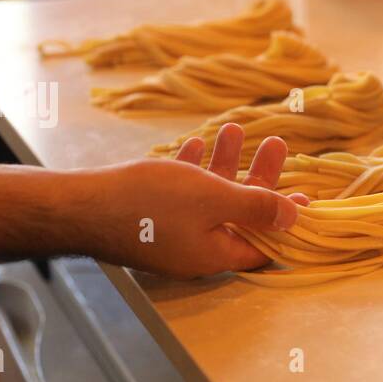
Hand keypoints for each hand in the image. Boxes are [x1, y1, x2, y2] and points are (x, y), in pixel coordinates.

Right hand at [85, 125, 306, 277]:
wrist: (78, 206)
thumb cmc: (148, 202)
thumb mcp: (213, 199)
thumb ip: (256, 207)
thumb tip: (296, 217)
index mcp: (216, 253)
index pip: (265, 245)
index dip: (287, 221)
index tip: (304, 195)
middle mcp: (197, 250)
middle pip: (241, 216)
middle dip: (259, 178)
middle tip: (276, 144)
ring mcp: (172, 235)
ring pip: (210, 199)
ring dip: (225, 164)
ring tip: (236, 128)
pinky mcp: (150, 219)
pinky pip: (181, 196)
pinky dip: (193, 171)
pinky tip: (197, 144)